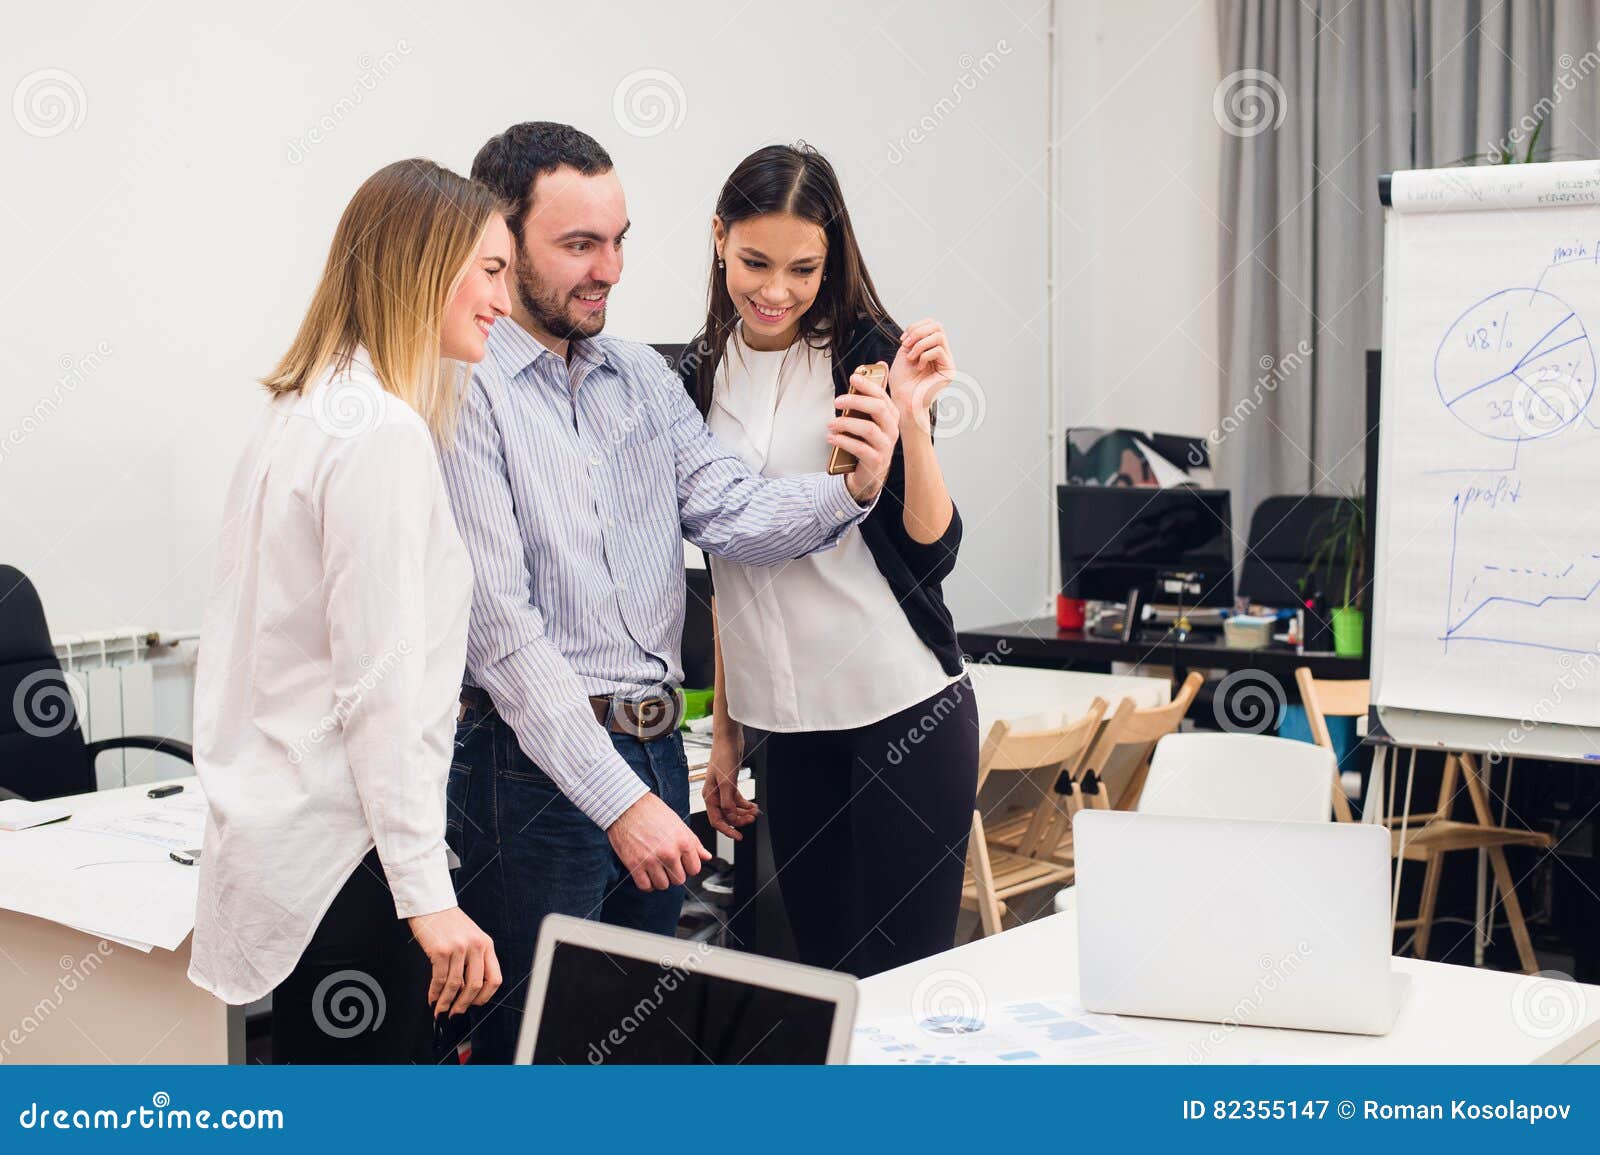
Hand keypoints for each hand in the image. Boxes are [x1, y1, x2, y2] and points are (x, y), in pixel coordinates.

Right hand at [407, 906, 501, 1017]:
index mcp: (486, 944)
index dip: (485, 997)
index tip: (475, 1005)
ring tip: (441, 1010)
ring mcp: (458, 948)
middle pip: (475, 986)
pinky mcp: (440, 950)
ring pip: (455, 985)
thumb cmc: (448, 921)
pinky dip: (435, 993)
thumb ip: (473, 958)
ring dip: (446, 1002)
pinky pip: (439, 979)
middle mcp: (476, 946)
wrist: (430, 903)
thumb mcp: (470, 936)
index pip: (494, 978)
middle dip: (464, 1005)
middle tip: (455, 1014)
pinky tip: (432, 998)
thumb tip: (466, 990)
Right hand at [607, 791, 711, 890]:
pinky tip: (645, 873)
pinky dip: (646, 883)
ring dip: (659, 879)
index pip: (694, 869)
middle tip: (666, 865)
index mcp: (683, 842)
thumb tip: (706, 856)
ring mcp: (651, 860)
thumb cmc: (652, 812)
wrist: (627, 806)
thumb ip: (694, 843)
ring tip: (655, 868)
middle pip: (679, 880)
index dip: (687, 867)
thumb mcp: (678, 824)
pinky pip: (645, 886)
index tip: (680, 863)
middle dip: (673, 874)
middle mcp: (669, 853)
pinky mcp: (634, 864)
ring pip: (663, 885)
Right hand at [702, 736, 759, 840]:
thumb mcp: (727, 782)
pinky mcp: (730, 784)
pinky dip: (745, 804)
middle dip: (739, 820)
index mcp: (709, 796)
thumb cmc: (723, 756)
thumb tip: (731, 816)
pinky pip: (737, 800)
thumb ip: (728, 802)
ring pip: (733, 808)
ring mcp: (722, 789)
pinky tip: (753, 806)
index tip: (739, 836)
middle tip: (752, 820)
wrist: (728, 739)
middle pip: (726, 816)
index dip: (727, 830)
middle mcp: (714, 794)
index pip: (717, 820)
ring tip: (755, 812)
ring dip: (744, 812)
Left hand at [835, 361, 900, 503]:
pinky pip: (860, 448)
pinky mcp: (877, 460)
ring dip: (846, 423)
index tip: (853, 377)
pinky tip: (831, 437)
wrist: (870, 472)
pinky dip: (843, 441)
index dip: (868, 385)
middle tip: (837, 401)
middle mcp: (892, 429)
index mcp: (891, 416)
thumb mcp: (870, 417)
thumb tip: (880, 364)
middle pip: (878, 408)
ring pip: (868, 429)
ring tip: (830, 424)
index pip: (882, 396)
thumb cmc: (868, 441)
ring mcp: (886, 445)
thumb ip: (872, 395)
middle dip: (856, 401)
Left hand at [887, 318, 954, 437]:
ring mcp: (947, 362)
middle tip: (906, 344)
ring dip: (920, 343)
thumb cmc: (901, 383)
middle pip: (937, 326)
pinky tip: (918, 366)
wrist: (903, 402)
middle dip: (918, 331)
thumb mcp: (904, 354)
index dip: (916, 326)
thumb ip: (913, 339)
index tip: (903, 339)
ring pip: (939, 335)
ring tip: (911, 357)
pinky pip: (938, 350)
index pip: (931, 324)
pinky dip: (924, 354)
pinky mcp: (949, 370)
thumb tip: (918, 328)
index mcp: (931, 349)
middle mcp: (942, 354)